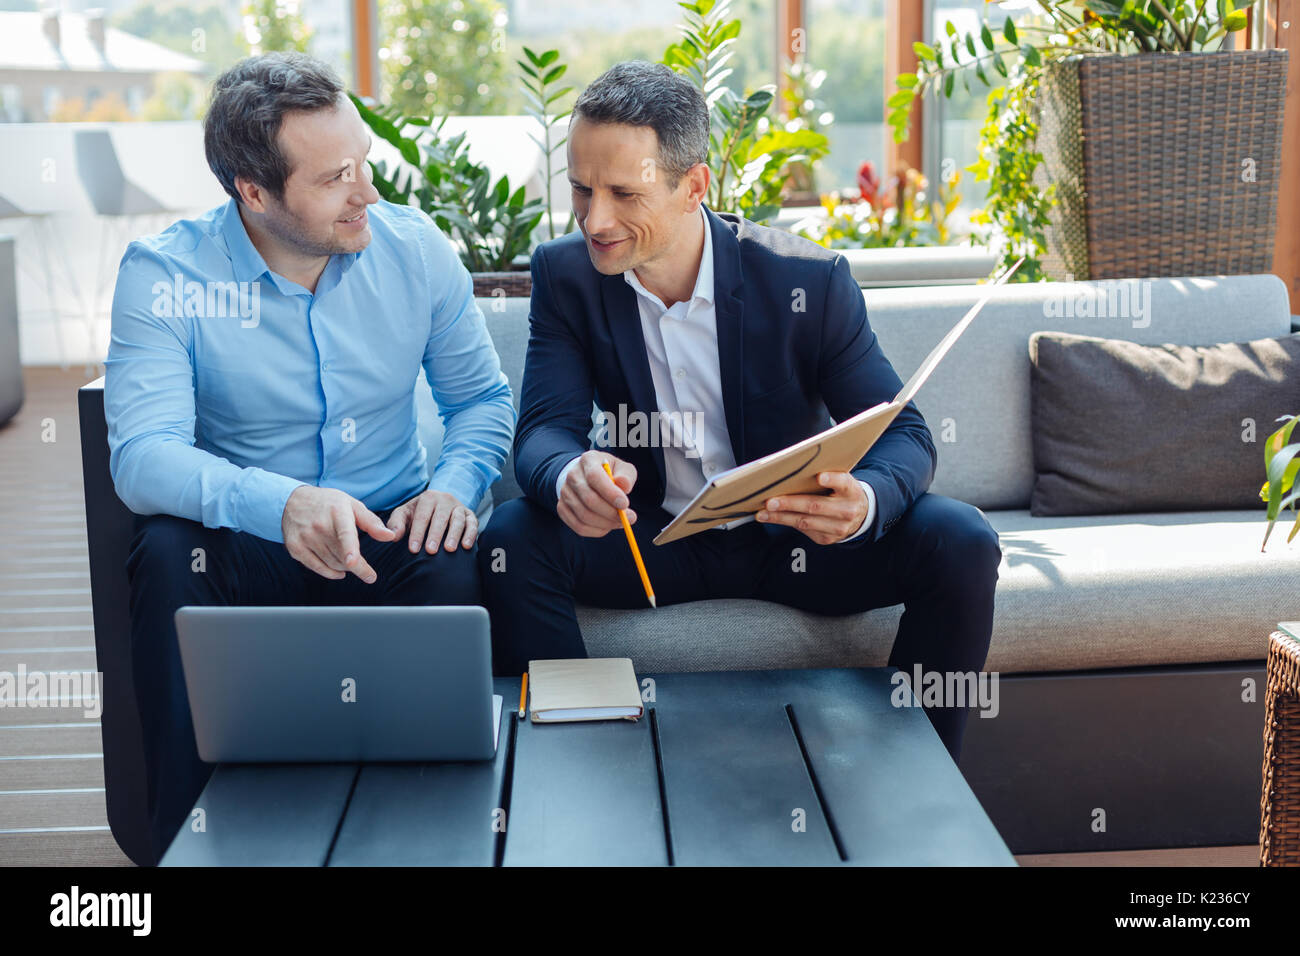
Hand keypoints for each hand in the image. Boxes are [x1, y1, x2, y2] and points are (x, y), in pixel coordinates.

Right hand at [281, 486, 397, 582]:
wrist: (292, 501)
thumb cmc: (329, 504)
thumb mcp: (352, 505)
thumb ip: (371, 522)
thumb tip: (390, 536)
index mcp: (337, 512)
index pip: (344, 533)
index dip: (349, 549)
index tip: (353, 562)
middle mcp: (319, 525)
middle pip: (342, 556)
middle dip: (358, 566)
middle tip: (369, 574)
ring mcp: (305, 538)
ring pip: (332, 564)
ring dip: (345, 567)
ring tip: (349, 560)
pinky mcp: (295, 548)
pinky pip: (317, 568)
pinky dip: (331, 573)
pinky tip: (339, 571)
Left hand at [385, 489, 477, 553]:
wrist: (439, 506)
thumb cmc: (418, 514)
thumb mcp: (404, 514)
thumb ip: (396, 524)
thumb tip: (393, 536)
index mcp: (428, 498)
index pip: (422, 516)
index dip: (417, 533)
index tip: (413, 549)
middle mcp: (445, 500)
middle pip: (441, 517)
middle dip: (435, 535)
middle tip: (430, 551)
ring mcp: (459, 507)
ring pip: (458, 520)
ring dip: (454, 535)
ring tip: (449, 549)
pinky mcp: (470, 515)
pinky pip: (473, 523)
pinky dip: (471, 534)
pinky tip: (466, 546)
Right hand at [557, 451, 637, 537]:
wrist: (588, 477)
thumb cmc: (610, 473)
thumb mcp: (622, 468)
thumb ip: (626, 476)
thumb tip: (624, 486)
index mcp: (588, 460)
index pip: (595, 477)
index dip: (610, 493)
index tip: (625, 504)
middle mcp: (572, 475)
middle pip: (589, 499)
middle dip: (611, 513)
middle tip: (629, 518)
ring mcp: (565, 493)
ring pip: (584, 516)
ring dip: (606, 523)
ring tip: (620, 522)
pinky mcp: (562, 508)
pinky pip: (579, 527)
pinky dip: (596, 531)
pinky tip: (607, 526)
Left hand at [755, 471, 869, 545]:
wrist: (859, 514)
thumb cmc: (841, 491)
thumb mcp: (841, 480)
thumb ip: (826, 475)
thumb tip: (791, 470)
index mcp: (851, 490)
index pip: (843, 483)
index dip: (832, 480)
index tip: (820, 477)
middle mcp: (847, 510)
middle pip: (816, 506)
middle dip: (790, 504)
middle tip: (770, 502)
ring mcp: (838, 527)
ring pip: (805, 522)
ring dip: (780, 517)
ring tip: (762, 513)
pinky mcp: (827, 538)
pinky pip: (803, 530)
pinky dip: (785, 522)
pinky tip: (771, 517)